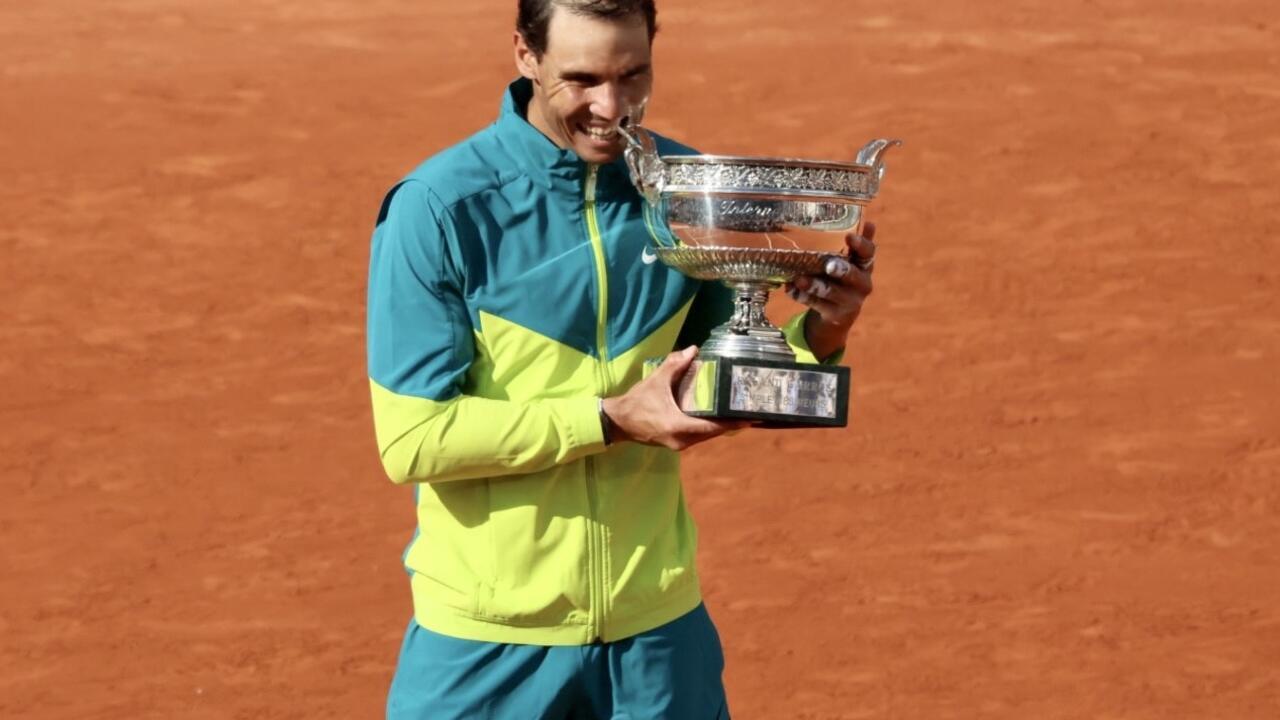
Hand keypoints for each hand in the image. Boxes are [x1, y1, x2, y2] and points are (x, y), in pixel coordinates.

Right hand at [602, 346, 749, 450]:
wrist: (618, 421)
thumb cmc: (637, 402)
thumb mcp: (656, 380)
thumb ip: (675, 364)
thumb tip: (693, 350)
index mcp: (678, 426)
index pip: (712, 427)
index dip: (731, 423)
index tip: (749, 419)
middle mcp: (681, 440)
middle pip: (712, 433)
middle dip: (729, 423)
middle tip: (746, 411)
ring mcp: (679, 445)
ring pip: (706, 437)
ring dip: (719, 427)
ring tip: (735, 414)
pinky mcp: (676, 444)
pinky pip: (698, 437)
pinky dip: (708, 428)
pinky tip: (716, 417)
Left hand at [785, 221, 876, 359]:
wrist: (839, 315)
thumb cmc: (842, 277)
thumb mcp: (849, 260)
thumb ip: (855, 243)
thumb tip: (867, 220)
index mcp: (865, 265)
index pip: (869, 253)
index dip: (861, 245)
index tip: (849, 236)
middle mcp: (862, 284)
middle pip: (854, 276)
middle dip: (841, 270)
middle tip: (829, 265)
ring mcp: (850, 301)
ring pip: (833, 292)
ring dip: (815, 285)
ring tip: (799, 279)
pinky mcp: (836, 315)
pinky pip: (818, 306)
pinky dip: (803, 297)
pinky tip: (791, 290)